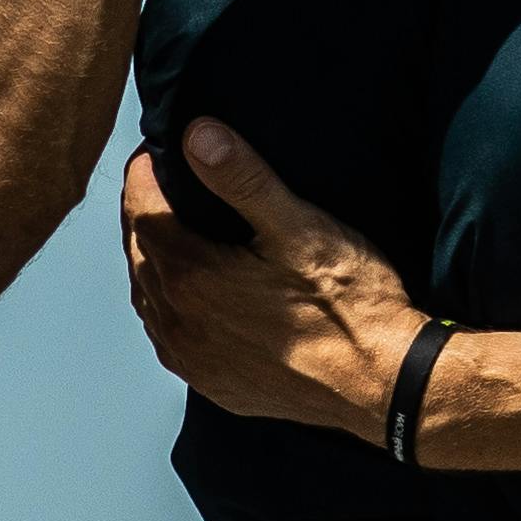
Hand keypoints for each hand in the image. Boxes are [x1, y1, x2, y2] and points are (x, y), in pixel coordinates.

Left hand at [123, 122, 446, 444]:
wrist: (382, 384)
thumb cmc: (349, 306)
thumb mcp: (299, 228)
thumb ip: (242, 179)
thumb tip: (196, 135)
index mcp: (191, 278)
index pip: (141, 213)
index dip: (142, 177)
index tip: (152, 154)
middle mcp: (179, 324)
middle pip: (138, 255)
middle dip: (142, 215)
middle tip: (158, 186)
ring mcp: (192, 361)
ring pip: (149, 298)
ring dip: (150, 262)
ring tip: (167, 232)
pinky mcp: (213, 384)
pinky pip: (169, 337)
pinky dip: (168, 306)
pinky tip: (188, 296)